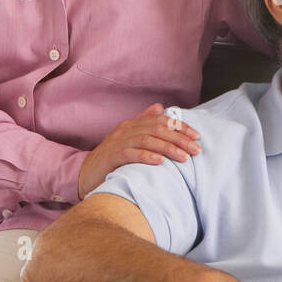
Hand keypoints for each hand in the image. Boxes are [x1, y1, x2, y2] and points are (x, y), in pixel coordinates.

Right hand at [76, 103, 200, 197]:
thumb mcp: (128, 139)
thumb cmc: (112, 159)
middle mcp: (126, 130)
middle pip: (157, 129)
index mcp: (132, 124)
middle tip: (196, 150)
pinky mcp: (111, 157)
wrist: (85, 174)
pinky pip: (130, 153)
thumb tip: (160, 108)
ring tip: (184, 157)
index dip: (180, 127)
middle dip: (179, 138)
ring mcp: (117, 142)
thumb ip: (143, 123)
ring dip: (168, 147)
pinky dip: (146, 156)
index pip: (161, 121)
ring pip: (147, 140)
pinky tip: (160, 161)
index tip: (196, 136)